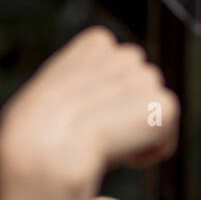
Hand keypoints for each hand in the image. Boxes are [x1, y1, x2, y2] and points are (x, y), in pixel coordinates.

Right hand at [0, 26, 178, 196]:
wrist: (47, 145)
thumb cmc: (35, 131)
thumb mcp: (52, 95)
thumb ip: (82, 89)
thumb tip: (100, 111)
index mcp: (97, 43)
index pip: (119, 73)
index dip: (105, 104)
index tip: (83, 119)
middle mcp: (127, 54)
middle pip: (140, 94)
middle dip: (126, 117)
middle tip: (95, 136)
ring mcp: (147, 78)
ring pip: (152, 118)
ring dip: (135, 136)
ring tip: (103, 142)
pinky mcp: (164, 104)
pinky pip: (165, 142)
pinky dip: (146, 156)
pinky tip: (118, 152)